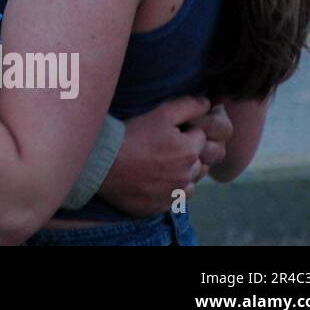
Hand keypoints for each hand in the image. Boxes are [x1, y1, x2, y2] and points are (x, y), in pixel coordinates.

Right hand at [97, 95, 223, 215]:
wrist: (102, 164)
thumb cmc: (131, 136)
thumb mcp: (160, 113)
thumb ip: (188, 106)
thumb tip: (207, 103)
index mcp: (190, 151)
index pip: (201, 138)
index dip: (185, 132)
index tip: (166, 131)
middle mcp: (187, 175)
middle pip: (198, 162)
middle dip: (187, 154)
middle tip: (161, 147)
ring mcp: (174, 193)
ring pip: (188, 183)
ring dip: (181, 174)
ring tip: (157, 164)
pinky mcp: (160, 206)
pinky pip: (173, 198)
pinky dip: (168, 190)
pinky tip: (151, 179)